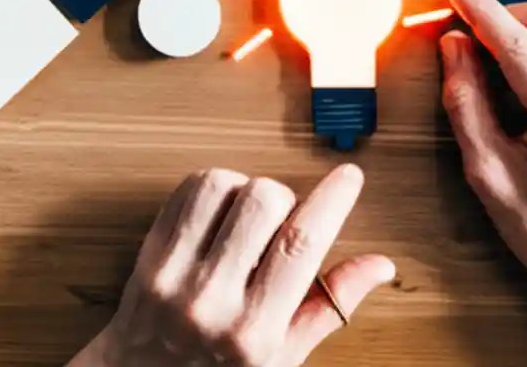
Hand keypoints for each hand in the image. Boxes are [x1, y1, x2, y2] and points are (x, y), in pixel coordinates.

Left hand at [68, 165, 394, 366]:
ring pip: (221, 186)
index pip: (302, 245)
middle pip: (262, 201)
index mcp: (255, 332)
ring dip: (245, 190)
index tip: (349, 178)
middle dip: (285, 200)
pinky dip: (212, 190)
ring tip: (246, 224)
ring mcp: (171, 278)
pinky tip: (220, 218)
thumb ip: (330, 306)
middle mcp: (211, 302)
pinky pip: (186, 193)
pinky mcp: (146, 258)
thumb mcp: (283, 356)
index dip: (332, 201)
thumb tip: (380, 265)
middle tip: (281, 227)